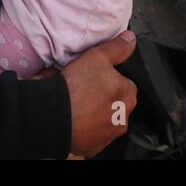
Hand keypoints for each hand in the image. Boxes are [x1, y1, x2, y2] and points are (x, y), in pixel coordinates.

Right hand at [62, 31, 137, 157]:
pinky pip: (92, 134)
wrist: (54, 116)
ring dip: (94, 111)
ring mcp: (108, 135)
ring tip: (76, 102)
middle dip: (103, 96)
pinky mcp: (94, 146)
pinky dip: (85, 126)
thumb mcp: (97, 57)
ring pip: (103, 118)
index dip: (110, 78)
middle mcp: (123, 119)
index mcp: (128, 96)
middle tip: (83, 88)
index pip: (125, 83)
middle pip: (115, 102)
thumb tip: (130, 39)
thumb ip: (116, 48)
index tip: (95, 76)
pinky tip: (73, 116)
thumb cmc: (77, 87)